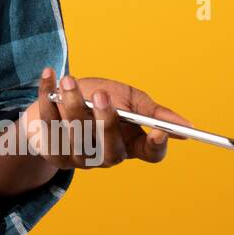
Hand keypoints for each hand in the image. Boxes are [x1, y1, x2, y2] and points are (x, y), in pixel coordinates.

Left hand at [25, 68, 193, 168]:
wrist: (56, 102)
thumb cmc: (97, 98)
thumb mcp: (129, 99)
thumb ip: (152, 110)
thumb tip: (186, 126)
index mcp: (132, 144)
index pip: (151, 154)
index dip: (157, 146)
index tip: (158, 130)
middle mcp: (107, 155)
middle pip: (112, 149)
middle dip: (106, 121)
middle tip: (102, 95)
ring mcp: (80, 158)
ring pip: (77, 136)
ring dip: (72, 104)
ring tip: (69, 79)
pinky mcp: (54, 153)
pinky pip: (49, 125)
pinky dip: (47, 98)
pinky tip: (50, 76)